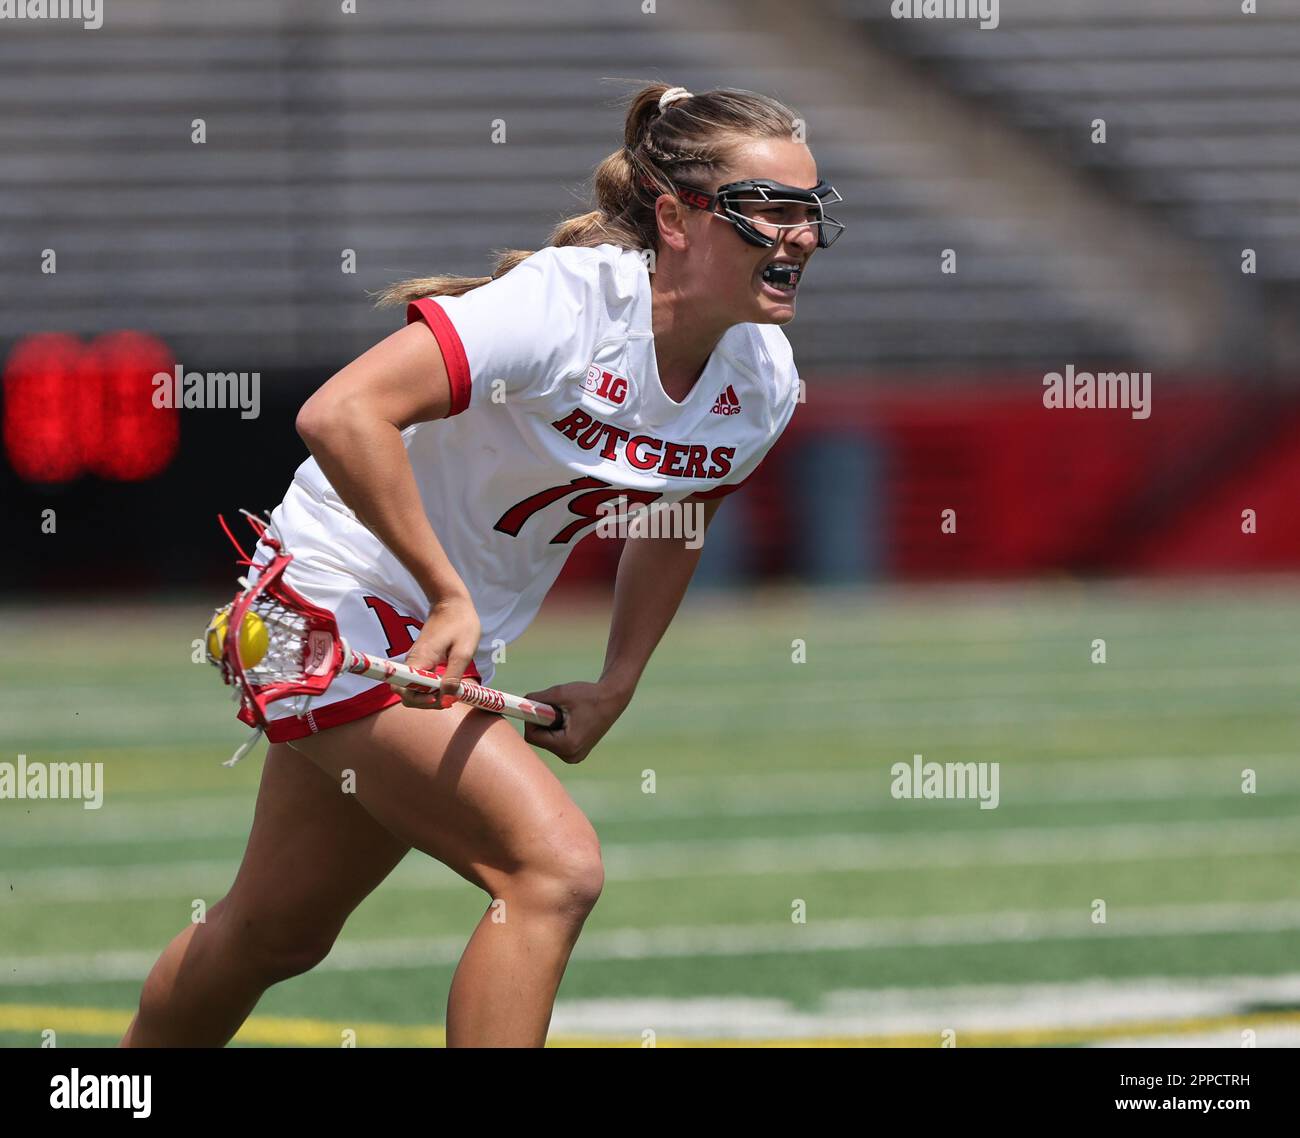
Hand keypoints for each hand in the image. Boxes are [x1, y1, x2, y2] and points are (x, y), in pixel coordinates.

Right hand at [390, 593, 480, 709]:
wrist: (451, 603)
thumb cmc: (460, 624)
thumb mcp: (463, 652)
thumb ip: (453, 676)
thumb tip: (446, 699)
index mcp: (420, 660)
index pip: (405, 690)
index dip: (420, 700)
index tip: (441, 699)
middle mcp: (412, 662)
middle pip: (406, 693)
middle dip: (425, 702)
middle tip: (448, 700)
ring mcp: (414, 662)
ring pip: (411, 689)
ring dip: (427, 697)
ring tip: (449, 694)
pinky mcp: (420, 661)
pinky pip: (418, 681)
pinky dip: (429, 688)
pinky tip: (445, 686)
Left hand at [523, 680, 629, 763]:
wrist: (613, 698)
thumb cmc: (589, 695)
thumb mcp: (560, 693)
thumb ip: (536, 699)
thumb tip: (520, 704)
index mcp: (567, 745)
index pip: (533, 737)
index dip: (531, 720)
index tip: (538, 705)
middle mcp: (571, 756)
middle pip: (539, 740)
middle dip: (542, 722)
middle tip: (556, 707)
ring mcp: (574, 756)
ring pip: (547, 741)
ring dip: (550, 725)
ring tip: (568, 713)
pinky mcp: (576, 752)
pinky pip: (556, 741)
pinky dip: (557, 728)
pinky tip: (572, 719)